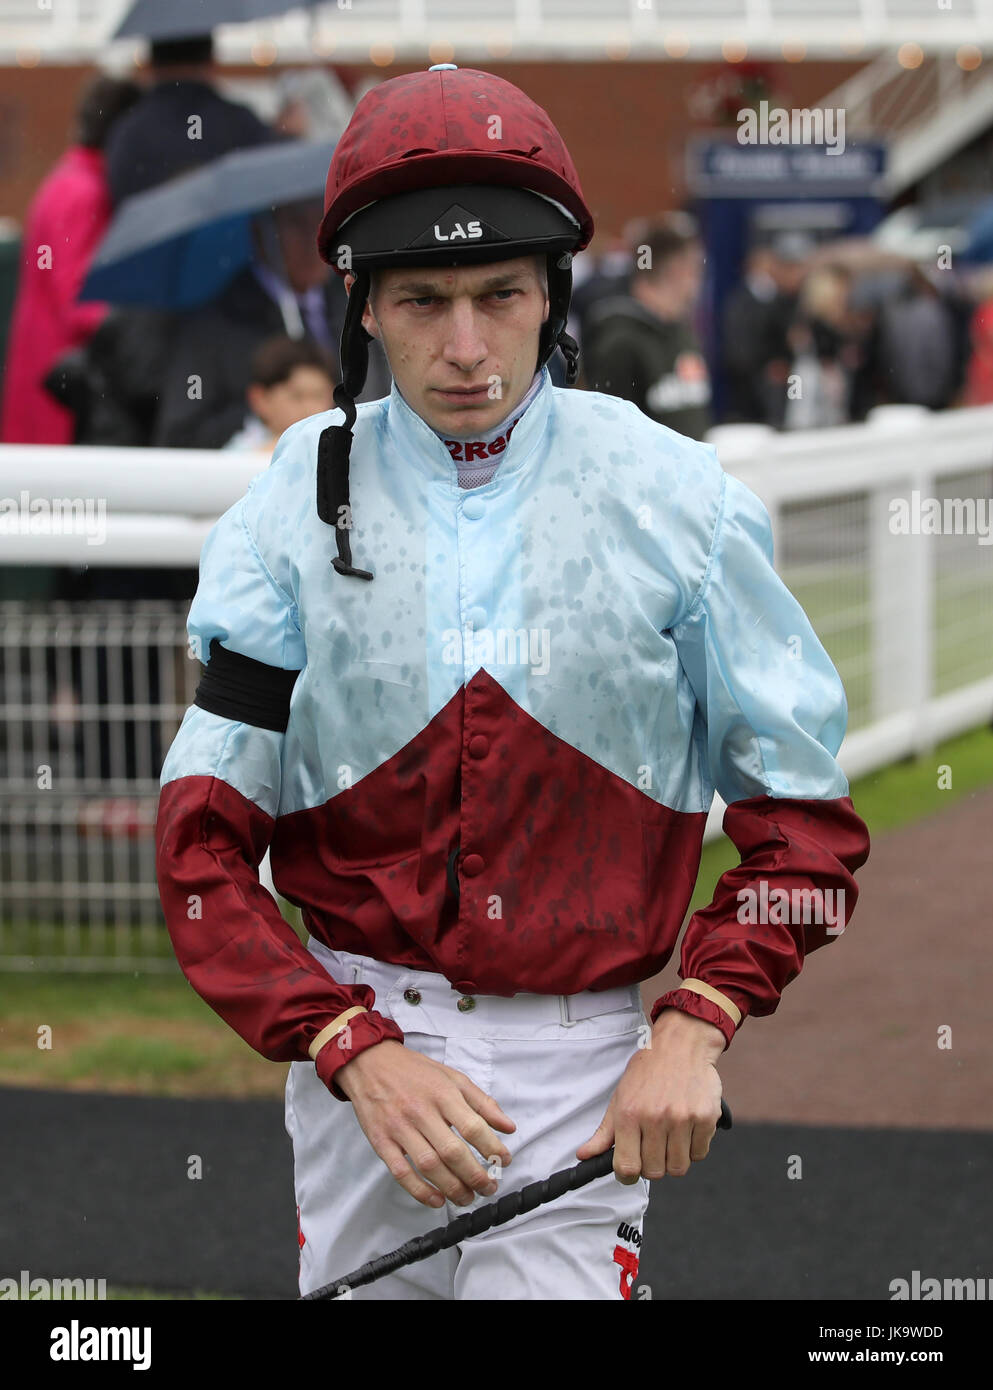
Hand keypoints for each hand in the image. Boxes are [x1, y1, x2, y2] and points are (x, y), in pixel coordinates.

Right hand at [335, 1040, 515, 1208]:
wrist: (370, 1063)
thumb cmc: (415, 1071)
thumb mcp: (453, 1077)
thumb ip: (482, 1102)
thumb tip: (508, 1127)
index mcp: (443, 1094)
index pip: (473, 1127)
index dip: (492, 1148)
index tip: (504, 1162)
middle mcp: (422, 1112)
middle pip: (452, 1152)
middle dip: (475, 1176)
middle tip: (489, 1188)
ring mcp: (399, 1128)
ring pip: (429, 1166)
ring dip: (452, 1188)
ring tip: (468, 1198)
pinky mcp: (381, 1142)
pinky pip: (401, 1172)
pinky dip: (420, 1191)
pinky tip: (437, 1200)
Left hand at [576, 1009, 723, 1180]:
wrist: (681, 1045)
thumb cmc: (648, 1072)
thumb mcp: (620, 1098)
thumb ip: (604, 1132)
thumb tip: (584, 1156)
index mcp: (630, 1114)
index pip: (627, 1167)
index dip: (627, 1175)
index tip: (630, 1171)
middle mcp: (655, 1117)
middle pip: (655, 1172)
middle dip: (652, 1165)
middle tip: (653, 1147)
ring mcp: (682, 1118)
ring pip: (678, 1167)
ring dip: (673, 1158)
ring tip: (670, 1138)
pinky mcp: (706, 1117)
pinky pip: (700, 1154)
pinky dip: (694, 1148)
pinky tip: (687, 1130)